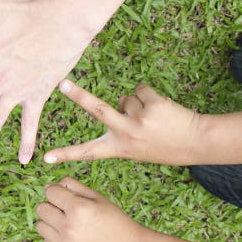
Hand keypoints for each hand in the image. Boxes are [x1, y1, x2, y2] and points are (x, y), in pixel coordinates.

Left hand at [36, 177, 146, 241]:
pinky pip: (46, 241)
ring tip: (67, 223)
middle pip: (41, 208)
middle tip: (67, 210)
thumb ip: (72, 186)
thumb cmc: (112, 217)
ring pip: (40, 225)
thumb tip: (48, 186)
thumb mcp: (96, 196)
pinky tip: (69, 236)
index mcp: (78, 208)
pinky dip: (54, 237)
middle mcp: (69, 227)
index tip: (67, 196)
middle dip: (51, 205)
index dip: (57, 191)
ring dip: (50, 222)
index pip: (49, 192)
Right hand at [44, 80, 205, 165]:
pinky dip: (147, 95)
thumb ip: (119, 129)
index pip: (86, 152)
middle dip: (77, 95)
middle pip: (97, 110)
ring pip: (126, 99)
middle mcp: (126, 135)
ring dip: (136, 104)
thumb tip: (117, 103)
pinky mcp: (153, 105)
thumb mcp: (134, 148)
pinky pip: (140, 90)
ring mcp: (140, 120)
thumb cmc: (161, 145)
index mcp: (118, 148)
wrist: (196, 142)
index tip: (45, 158)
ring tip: (151, 118)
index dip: (65, 154)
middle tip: (62, 83)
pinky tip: (159, 109)